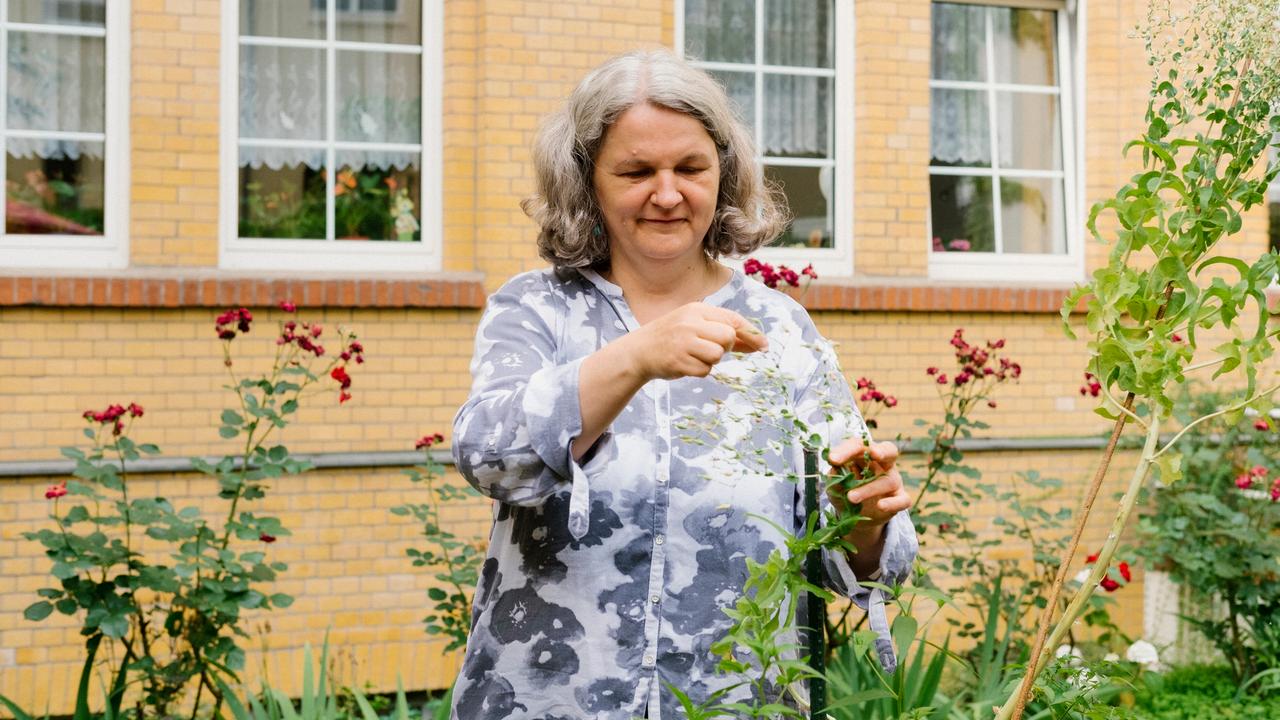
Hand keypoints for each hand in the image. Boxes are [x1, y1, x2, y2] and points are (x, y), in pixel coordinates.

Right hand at [625, 302, 767, 380]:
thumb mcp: (695, 325)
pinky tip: (686, 364)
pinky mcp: (678, 361)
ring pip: (718, 354)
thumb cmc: (673, 337)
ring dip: (711, 359)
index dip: (751, 333)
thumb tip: (757, 343)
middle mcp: (690, 323)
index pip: (732, 319)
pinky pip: (705, 370)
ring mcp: (683, 342)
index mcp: (696, 309)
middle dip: (726, 346)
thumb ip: (723, 331)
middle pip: (728, 337)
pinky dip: (700, 370)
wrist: (639, 351)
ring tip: (695, 355)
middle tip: (711, 348)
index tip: (764, 345)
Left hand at [827, 439, 911, 536]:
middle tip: (873, 453)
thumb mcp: (836, 484)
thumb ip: (836, 476)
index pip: (859, 445)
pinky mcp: (899, 498)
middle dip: (882, 451)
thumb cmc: (846, 491)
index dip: (846, 450)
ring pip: (887, 481)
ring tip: (851, 497)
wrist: (858, 516)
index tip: (832, 459)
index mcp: (866, 454)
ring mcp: (893, 481)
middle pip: (889, 450)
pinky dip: (892, 503)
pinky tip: (881, 506)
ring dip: (869, 489)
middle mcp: (883, 464)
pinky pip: (902, 500)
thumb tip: (835, 469)